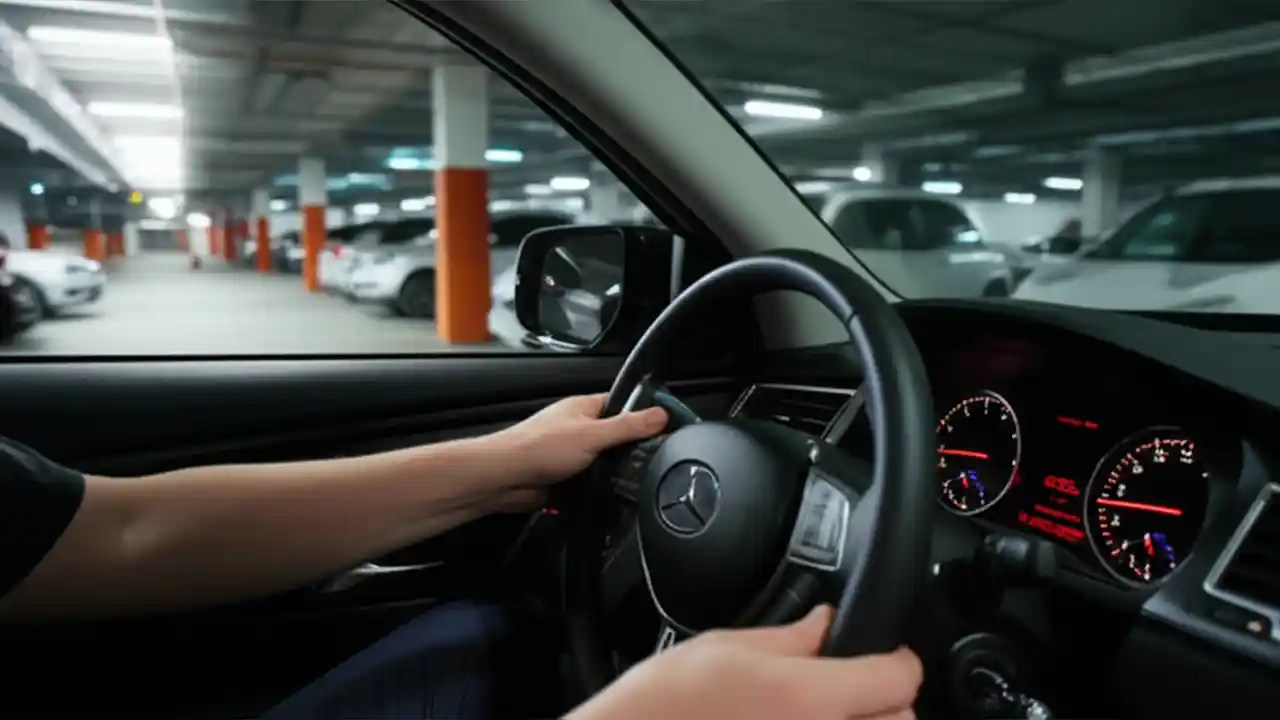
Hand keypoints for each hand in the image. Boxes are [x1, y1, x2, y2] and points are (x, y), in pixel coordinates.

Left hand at [492, 394, 667, 487]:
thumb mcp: (592, 435)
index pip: (620, 405)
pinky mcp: (564, 478)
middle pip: (613, 436)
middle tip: (652, 460)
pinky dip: (598, 488)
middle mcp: (576, 428)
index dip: (642, 413)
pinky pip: (590, 482)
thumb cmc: (541, 448)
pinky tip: (611, 496)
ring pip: (602, 462)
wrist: (504, 479)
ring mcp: (569, 454)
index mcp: (582, 408)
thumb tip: (661, 414)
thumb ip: (628, 427)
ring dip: (612, 472)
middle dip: (629, 449)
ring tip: (634, 481)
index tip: (665, 427)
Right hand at [568, 606, 922, 719]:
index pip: (898, 676)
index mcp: (809, 697)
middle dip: (884, 701)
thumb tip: (826, 624)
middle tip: (851, 688)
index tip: (884, 654)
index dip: (896, 658)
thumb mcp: (725, 648)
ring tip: (825, 717)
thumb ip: (790, 638)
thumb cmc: (664, 706)